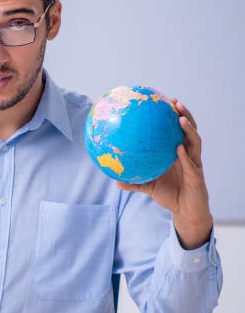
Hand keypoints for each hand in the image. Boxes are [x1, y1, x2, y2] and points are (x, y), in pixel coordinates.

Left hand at [116, 99, 212, 248]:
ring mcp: (195, 164)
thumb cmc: (169, 194)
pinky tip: (179, 148)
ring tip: (180, 119)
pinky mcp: (198, 177)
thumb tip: (114, 179)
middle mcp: (189, 155)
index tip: (166, 101)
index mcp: (178, 153)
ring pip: (196, 143)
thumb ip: (133, 182)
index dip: (174, 116)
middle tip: (175, 102)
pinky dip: (185, 156)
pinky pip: (191, 164)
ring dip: (189, 130)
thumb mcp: (148, 186)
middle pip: (190, 130)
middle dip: (185, 115)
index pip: (178, 130)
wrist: (185, 211)